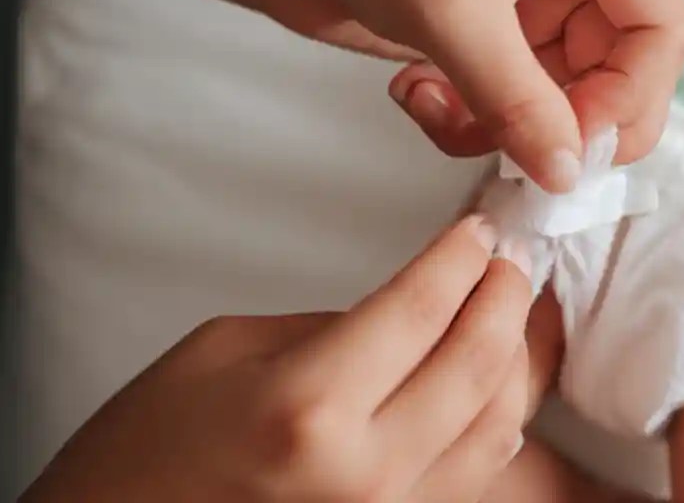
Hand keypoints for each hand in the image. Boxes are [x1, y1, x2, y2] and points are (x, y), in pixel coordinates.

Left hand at [0, 0, 683, 193]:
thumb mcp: (456, 13)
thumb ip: (521, 102)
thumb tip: (569, 177)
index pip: (661, 28)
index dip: (634, 95)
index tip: (583, 144)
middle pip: (618, 74)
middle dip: (567, 122)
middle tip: (523, 154)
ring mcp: (529, 6)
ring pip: (559, 103)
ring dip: (503, 127)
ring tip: (441, 108)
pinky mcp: (485, 39)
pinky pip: (508, 107)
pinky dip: (469, 121)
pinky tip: (415, 94)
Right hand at [21, 217, 532, 502]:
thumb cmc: (145, 454)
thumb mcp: (226, 352)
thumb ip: (334, 329)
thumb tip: (414, 310)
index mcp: (308, 409)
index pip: (420, 311)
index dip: (461, 258)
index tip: (478, 228)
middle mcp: (363, 473)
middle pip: (478, 364)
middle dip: (507, 295)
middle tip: (510, 257)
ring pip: (500, 425)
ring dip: (519, 356)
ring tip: (515, 308)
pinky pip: (478, 474)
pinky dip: (501, 418)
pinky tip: (499, 379)